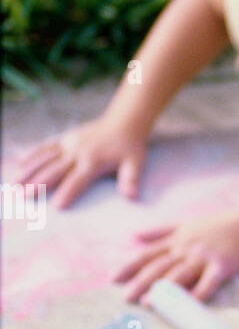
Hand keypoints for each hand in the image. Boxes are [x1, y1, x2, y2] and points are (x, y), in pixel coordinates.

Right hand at [12, 115, 148, 208]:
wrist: (124, 121)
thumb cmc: (130, 147)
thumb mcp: (136, 163)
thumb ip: (131, 180)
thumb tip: (131, 197)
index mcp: (93, 162)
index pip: (78, 180)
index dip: (68, 193)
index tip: (56, 207)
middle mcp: (77, 152)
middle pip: (55, 170)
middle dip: (38, 184)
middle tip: (23, 197)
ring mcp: (69, 144)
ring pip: (44, 158)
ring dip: (28, 171)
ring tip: (14, 184)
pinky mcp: (65, 138)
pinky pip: (46, 147)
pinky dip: (32, 155)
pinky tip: (19, 164)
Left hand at [113, 212, 238, 300]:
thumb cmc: (215, 226)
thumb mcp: (183, 223)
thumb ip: (158, 231)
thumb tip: (134, 235)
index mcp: (175, 241)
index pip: (147, 255)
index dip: (129, 266)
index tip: (112, 279)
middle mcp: (185, 250)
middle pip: (159, 267)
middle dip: (141, 282)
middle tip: (126, 298)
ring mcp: (203, 258)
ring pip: (180, 275)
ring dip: (164, 289)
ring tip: (149, 303)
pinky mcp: (221, 267)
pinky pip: (209, 282)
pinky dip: (200, 293)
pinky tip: (191, 304)